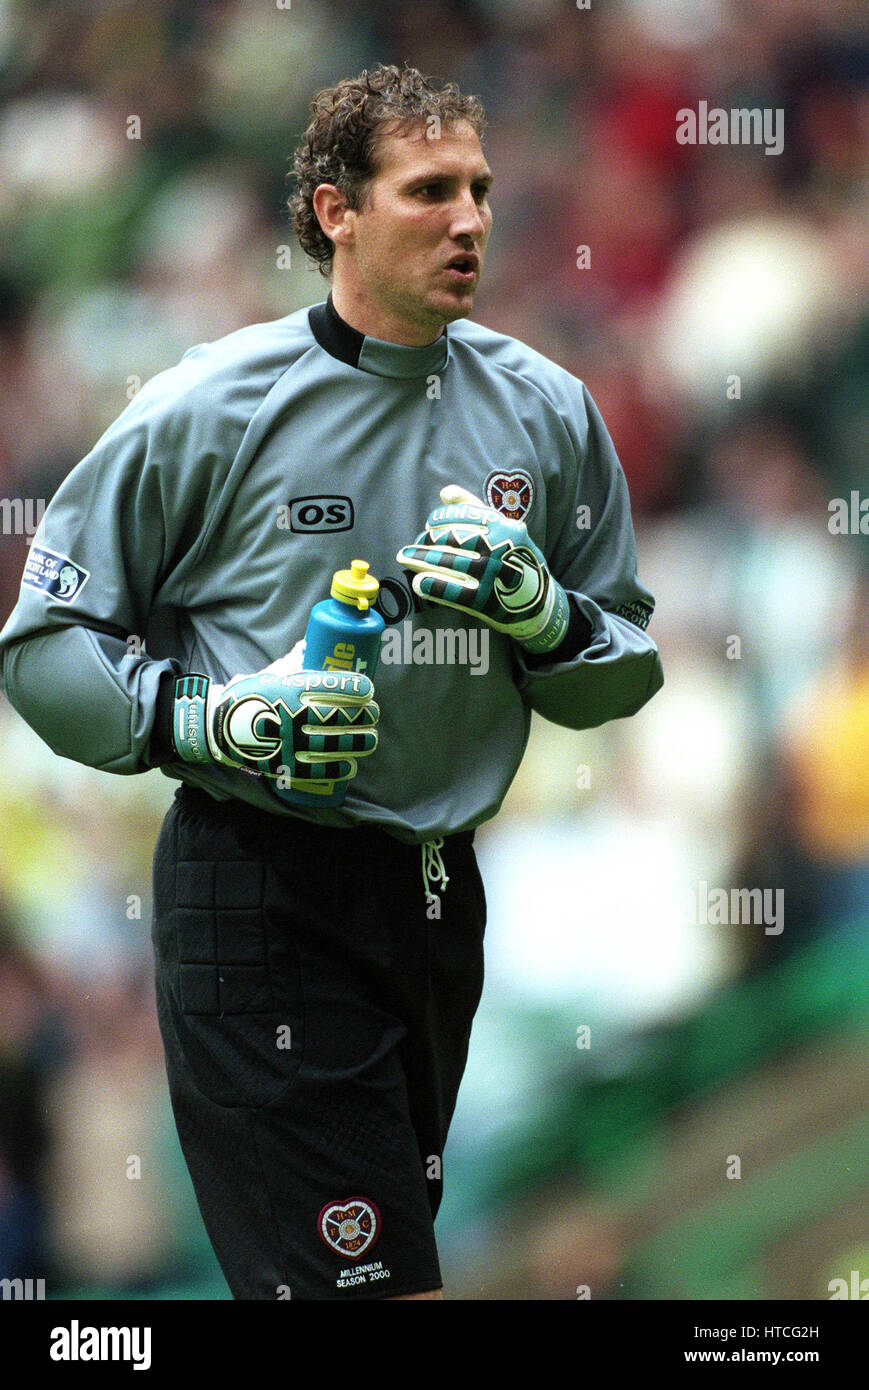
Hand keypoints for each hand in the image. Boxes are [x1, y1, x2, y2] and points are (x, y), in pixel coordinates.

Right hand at [171, 642, 378, 783]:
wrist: (218, 726)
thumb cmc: (249, 695)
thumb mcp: (270, 674)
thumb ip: (294, 660)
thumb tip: (310, 642)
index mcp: (290, 688)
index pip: (332, 687)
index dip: (356, 689)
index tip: (370, 690)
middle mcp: (293, 714)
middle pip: (339, 717)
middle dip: (363, 716)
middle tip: (374, 714)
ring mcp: (289, 741)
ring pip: (334, 744)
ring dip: (358, 742)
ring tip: (371, 739)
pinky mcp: (284, 764)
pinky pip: (317, 768)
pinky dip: (338, 767)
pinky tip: (352, 764)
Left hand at [396, 484, 569, 653]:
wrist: (541, 602)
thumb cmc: (517, 559)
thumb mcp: (505, 529)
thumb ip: (475, 509)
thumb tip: (445, 493)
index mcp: (503, 525)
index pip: (461, 515)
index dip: (438, 519)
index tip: (427, 526)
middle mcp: (498, 546)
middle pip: (450, 538)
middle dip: (425, 541)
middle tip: (410, 547)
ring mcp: (492, 573)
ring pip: (446, 561)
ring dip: (420, 559)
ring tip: (405, 558)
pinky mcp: (485, 600)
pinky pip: (451, 590)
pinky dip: (430, 584)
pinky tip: (418, 582)